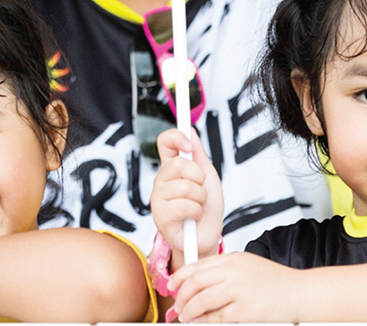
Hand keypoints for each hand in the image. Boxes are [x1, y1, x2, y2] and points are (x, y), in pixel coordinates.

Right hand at [151, 129, 223, 261]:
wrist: (207, 238)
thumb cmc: (207, 208)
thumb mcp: (208, 176)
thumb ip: (197, 154)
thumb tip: (190, 129)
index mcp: (171, 168)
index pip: (165, 142)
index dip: (176, 137)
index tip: (188, 144)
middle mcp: (161, 180)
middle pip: (179, 164)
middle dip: (199, 178)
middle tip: (201, 191)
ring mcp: (158, 198)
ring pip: (186, 186)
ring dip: (201, 199)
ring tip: (198, 207)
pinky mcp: (161, 217)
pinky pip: (185, 206)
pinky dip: (197, 212)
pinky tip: (193, 218)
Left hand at [168, 252, 302, 322]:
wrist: (300, 292)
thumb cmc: (275, 281)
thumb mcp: (246, 265)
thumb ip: (224, 270)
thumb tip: (198, 282)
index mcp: (231, 258)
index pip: (196, 266)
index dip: (179, 277)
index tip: (172, 286)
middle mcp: (233, 272)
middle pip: (195, 282)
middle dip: (181, 296)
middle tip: (176, 306)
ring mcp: (239, 291)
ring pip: (202, 300)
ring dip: (189, 311)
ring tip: (186, 316)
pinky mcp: (245, 310)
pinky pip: (217, 317)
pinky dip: (206, 321)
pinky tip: (202, 322)